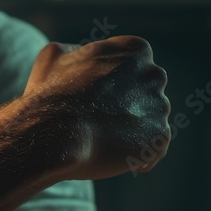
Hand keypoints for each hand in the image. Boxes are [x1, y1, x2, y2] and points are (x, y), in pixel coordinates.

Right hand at [22, 35, 171, 179]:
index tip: (93, 98)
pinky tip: (114, 159)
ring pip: (148, 122)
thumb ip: (71, 52)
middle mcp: (154, 75)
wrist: (56, 133)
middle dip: (125, 108)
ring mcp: (159, 107)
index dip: (111, 85)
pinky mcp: (159, 137)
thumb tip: (74, 56)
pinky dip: (138, 157)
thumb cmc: (51, 95)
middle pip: (144, 94)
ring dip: (130, 132)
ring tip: (101, 144)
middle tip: (97, 122)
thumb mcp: (52, 58)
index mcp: (134, 51)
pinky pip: (153, 149)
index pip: (132, 67)